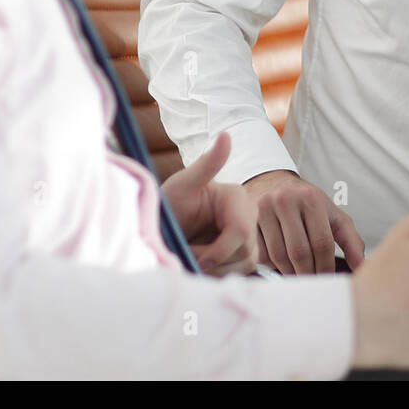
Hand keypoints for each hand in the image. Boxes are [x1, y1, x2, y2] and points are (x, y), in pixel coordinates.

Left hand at [161, 132, 257, 275]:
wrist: (160, 228)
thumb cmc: (168, 204)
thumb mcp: (182, 184)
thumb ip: (207, 163)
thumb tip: (226, 135)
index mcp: (238, 197)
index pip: (242, 231)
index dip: (219, 251)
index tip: (196, 257)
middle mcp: (249, 216)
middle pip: (245, 251)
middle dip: (214, 260)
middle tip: (188, 255)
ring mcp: (248, 237)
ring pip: (244, 265)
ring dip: (215, 269)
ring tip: (193, 257)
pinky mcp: (243, 255)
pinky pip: (239, 273)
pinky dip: (219, 274)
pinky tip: (202, 264)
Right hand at [244, 169, 365, 273]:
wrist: (272, 182)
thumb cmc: (306, 203)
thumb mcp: (331, 214)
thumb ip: (350, 239)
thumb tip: (361, 266)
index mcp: (311, 199)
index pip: (322, 243)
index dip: (325, 267)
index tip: (327, 279)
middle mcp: (285, 200)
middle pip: (299, 252)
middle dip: (308, 273)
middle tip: (311, 282)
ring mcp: (263, 209)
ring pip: (278, 256)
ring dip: (290, 272)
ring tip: (297, 275)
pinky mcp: (247, 219)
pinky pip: (261, 253)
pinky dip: (272, 265)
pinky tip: (280, 263)